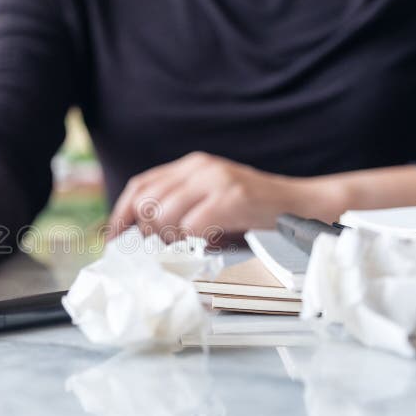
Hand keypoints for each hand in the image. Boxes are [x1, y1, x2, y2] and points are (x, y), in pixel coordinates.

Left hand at [108, 152, 327, 241]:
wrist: (301, 205)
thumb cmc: (254, 212)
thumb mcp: (211, 201)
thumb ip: (180, 208)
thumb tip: (141, 236)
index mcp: (191, 165)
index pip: (140, 185)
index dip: (121, 214)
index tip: (113, 239)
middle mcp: (200, 167)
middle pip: (147, 201)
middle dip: (145, 233)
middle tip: (161, 249)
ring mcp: (216, 180)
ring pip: (163, 215)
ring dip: (169, 240)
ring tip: (188, 247)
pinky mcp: (231, 197)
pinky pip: (191, 226)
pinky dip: (192, 242)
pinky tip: (206, 244)